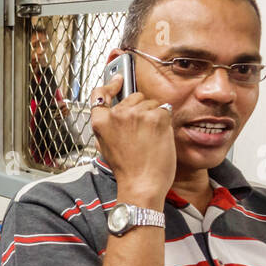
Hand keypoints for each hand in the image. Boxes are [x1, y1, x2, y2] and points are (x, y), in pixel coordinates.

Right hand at [88, 75, 175, 205]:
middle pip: (133, 98)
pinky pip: (164, 110)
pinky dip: (165, 122)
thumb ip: (108, 124)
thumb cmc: (127, 170)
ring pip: (151, 103)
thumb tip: (116, 109)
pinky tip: (159, 137)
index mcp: (101, 122)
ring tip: (149, 139)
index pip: (100, 94)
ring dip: (154, 116)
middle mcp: (117, 114)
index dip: (110, 85)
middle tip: (141, 133)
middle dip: (140, 109)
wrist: (141, 185)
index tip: (118, 80)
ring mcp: (137, 114)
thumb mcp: (106, 146)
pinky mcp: (157, 116)